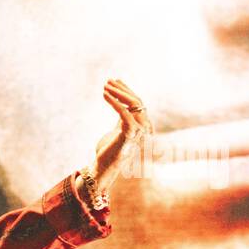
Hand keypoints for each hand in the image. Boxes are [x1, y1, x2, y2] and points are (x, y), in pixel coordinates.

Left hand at [89, 79, 152, 196]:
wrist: (104, 167)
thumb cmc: (109, 150)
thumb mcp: (118, 130)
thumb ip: (123, 119)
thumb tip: (121, 104)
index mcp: (141, 125)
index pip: (138, 103)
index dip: (127, 90)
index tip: (115, 81)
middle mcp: (143, 127)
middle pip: (137, 101)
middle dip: (122, 89)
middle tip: (108, 81)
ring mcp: (138, 130)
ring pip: (133, 104)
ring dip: (118, 93)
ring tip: (105, 86)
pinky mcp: (129, 134)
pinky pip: (124, 113)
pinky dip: (115, 102)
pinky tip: (105, 95)